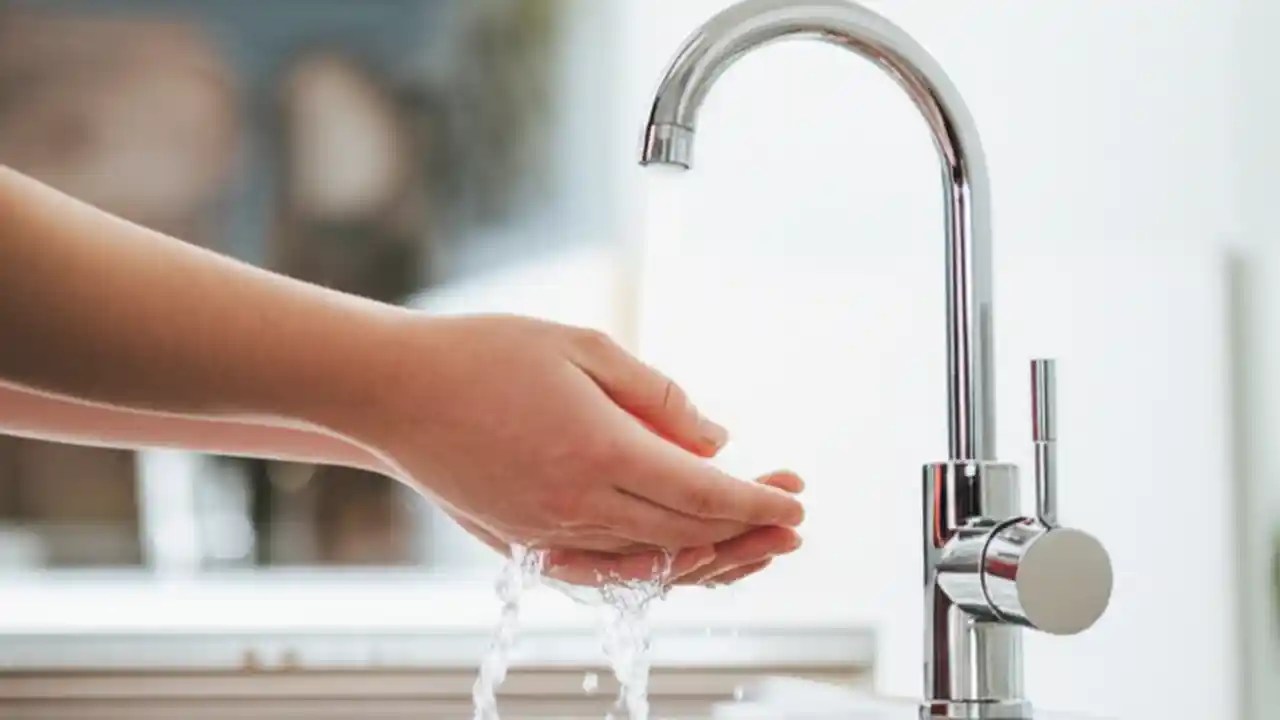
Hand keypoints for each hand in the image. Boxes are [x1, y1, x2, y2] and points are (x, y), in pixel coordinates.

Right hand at [352, 314, 803, 553]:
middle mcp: (578, 504)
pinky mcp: (526, 542)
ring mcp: (549, 531)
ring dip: (710, 554)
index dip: (757, 500)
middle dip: (748, 531)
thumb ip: (656, 396)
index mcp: (599, 450)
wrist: (394, 391)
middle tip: (793, 524)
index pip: (702, 492)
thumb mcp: (582, 347)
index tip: (798, 502)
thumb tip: (715, 440)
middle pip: (685, 533)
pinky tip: (678, 559)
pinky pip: (605, 570)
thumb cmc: (486, 354)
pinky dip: (651, 568)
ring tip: (755, 547)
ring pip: (651, 557)